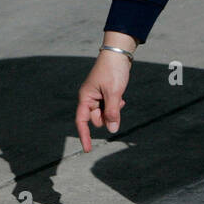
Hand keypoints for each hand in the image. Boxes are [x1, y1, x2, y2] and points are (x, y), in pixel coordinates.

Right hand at [75, 34, 133, 150]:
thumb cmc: (113, 71)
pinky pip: (110, 107)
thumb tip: (113, 129)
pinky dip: (115, 106)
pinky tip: (121, 97)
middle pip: (97, 119)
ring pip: (105, 114)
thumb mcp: (114, 93)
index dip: (84, 136)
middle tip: (117, 104)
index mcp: (86, 97)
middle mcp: (89, 98)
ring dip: (113, 111)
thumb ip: (113, 112)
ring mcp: (97, 96)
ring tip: (119, 98)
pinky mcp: (105, 93)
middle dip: (108, 117)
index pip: (82, 121)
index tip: (88, 150)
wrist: (118, 54)